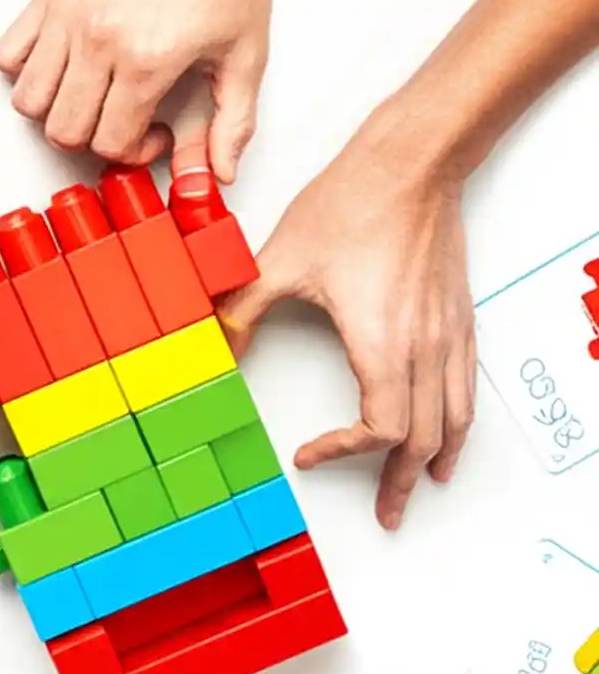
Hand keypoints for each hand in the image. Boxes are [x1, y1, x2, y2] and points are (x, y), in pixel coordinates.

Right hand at [0, 0, 270, 179]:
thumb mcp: (244, 51)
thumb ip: (233, 120)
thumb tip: (217, 171)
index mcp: (146, 59)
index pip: (111, 143)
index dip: (134, 151)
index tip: (153, 133)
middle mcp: (98, 40)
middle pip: (64, 130)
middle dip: (94, 138)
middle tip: (123, 119)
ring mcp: (66, 18)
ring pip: (30, 101)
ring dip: (56, 110)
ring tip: (90, 96)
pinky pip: (8, 54)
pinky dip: (26, 69)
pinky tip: (63, 64)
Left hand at [220, 124, 475, 530]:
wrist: (411, 161)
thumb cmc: (353, 204)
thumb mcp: (278, 263)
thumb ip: (242, 312)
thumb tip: (209, 346)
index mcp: (383, 344)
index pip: (379, 429)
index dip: (346, 453)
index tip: (310, 455)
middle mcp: (424, 347)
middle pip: (423, 439)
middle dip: (398, 481)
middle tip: (385, 512)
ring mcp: (448, 333)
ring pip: (453, 418)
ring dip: (436, 459)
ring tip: (422, 487)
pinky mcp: (458, 316)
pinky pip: (465, 385)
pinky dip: (458, 420)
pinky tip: (449, 429)